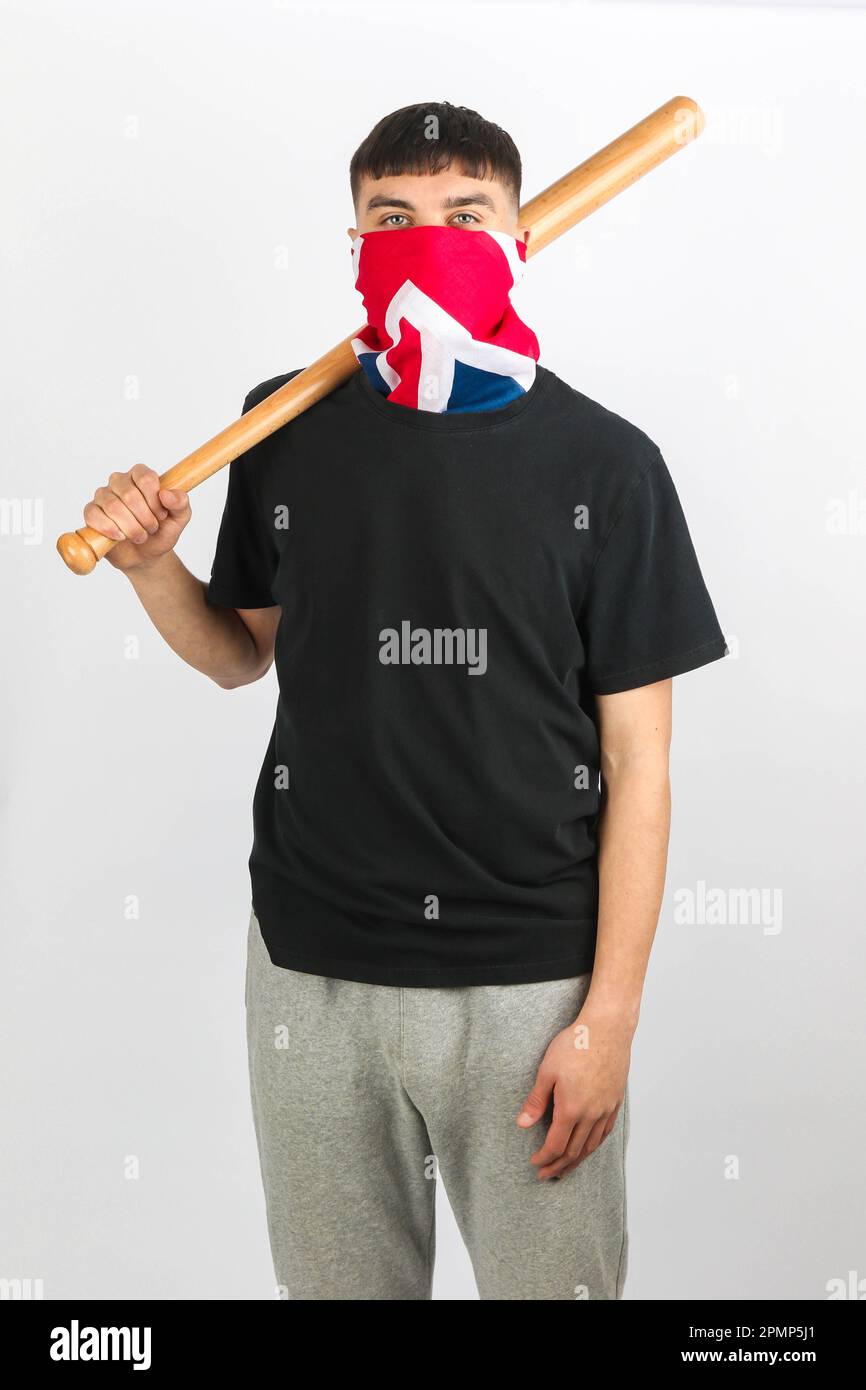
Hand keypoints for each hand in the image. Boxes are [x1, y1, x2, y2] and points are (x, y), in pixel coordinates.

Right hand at [83, 464, 190, 571]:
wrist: (146, 555)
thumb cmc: (161, 532)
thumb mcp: (179, 519)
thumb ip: (181, 504)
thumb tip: (167, 495)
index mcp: (141, 476)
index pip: (145, 477)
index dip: (155, 500)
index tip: (162, 515)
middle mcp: (120, 481)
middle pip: (129, 494)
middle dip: (144, 518)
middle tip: (151, 529)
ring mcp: (103, 495)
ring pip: (112, 506)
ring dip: (130, 527)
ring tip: (140, 536)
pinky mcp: (91, 512)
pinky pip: (94, 515)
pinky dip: (109, 529)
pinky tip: (120, 537)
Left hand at [515, 1000, 633, 1179]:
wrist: (607, 1029)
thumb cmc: (575, 1045)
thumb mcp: (547, 1071)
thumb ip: (536, 1101)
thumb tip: (523, 1125)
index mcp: (572, 1109)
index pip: (557, 1145)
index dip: (545, 1158)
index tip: (535, 1164)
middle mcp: (591, 1114)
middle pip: (575, 1151)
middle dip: (558, 1165)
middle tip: (546, 1174)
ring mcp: (606, 1109)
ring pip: (592, 1145)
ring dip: (577, 1161)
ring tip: (565, 1169)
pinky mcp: (615, 1102)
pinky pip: (605, 1132)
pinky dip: (594, 1145)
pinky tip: (588, 1147)